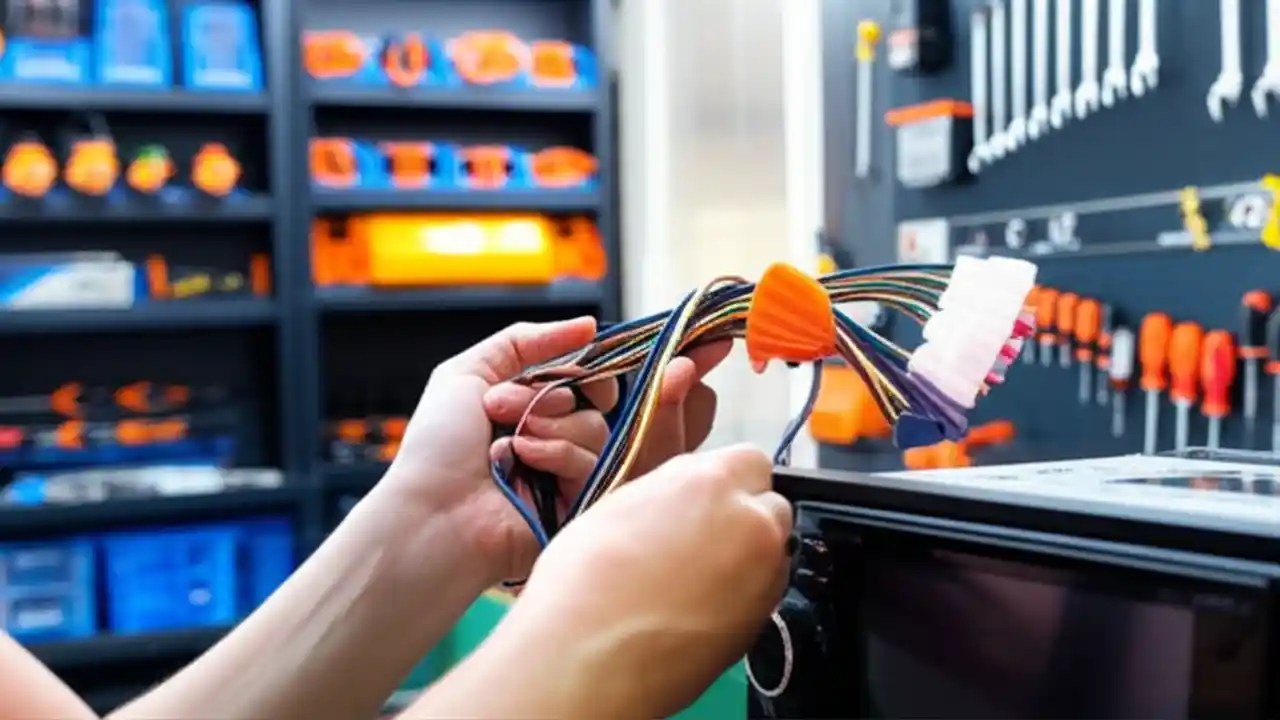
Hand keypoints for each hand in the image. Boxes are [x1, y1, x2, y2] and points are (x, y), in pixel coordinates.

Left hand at [377, 317, 729, 585]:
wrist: (433, 513)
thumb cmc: (440, 448)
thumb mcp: (468, 373)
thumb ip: (526, 341)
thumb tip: (590, 324)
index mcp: (536, 410)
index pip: (593, 381)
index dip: (599, 370)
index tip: (598, 365)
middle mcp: (558, 439)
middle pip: (602, 402)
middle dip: (555, 394)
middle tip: (507, 406)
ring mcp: (570, 474)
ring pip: (598, 430)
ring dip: (548, 425)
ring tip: (507, 440)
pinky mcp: (580, 505)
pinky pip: (596, 463)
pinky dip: (555, 454)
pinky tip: (520, 460)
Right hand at [497, 445, 792, 718]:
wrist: (588, 657)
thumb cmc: (585, 583)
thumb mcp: (621, 506)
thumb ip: (673, 493)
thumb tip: (686, 498)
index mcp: (710, 482)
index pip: (751, 460)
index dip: (730, 480)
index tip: (712, 497)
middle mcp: (750, 522)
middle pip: (771, 506)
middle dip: (745, 518)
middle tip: (701, 540)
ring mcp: (764, 575)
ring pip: (772, 552)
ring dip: (747, 557)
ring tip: (694, 580)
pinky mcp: (762, 621)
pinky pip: (765, 593)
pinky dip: (743, 595)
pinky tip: (698, 608)